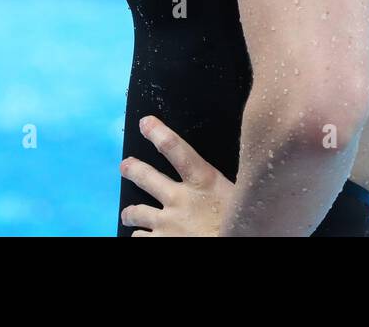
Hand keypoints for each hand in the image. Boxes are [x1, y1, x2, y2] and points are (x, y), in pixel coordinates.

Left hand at [119, 115, 235, 236]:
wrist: (235, 245)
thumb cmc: (243, 225)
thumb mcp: (241, 197)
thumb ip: (229, 186)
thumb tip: (241, 178)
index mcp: (202, 182)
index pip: (176, 149)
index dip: (158, 133)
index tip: (146, 123)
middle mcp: (179, 199)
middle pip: (146, 177)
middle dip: (133, 169)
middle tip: (125, 165)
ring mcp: (166, 224)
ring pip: (137, 212)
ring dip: (131, 212)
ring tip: (127, 213)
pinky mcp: (159, 244)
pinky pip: (139, 240)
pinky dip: (139, 238)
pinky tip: (138, 238)